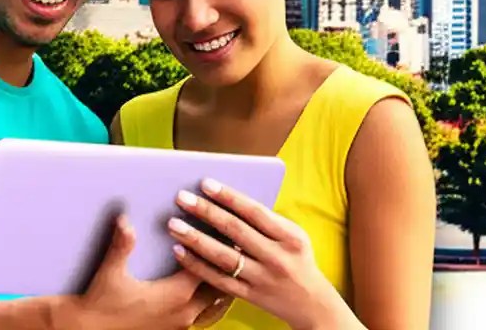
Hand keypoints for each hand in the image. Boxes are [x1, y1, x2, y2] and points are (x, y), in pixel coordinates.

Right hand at [56, 214, 218, 329]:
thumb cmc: (101, 302)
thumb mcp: (111, 272)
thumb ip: (122, 244)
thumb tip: (125, 219)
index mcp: (176, 295)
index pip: (208, 267)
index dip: (220, 247)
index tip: (230, 231)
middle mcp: (184, 312)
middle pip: (219, 286)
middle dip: (226, 265)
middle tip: (236, 244)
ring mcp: (180, 324)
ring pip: (212, 303)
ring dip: (219, 282)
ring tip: (227, 263)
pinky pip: (201, 313)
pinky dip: (207, 298)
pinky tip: (205, 287)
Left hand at [166, 178, 356, 329]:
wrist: (312, 303)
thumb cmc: (297, 259)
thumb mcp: (293, 235)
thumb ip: (266, 221)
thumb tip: (226, 199)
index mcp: (290, 237)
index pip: (255, 211)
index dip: (229, 196)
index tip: (205, 183)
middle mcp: (276, 257)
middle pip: (235, 231)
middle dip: (206, 212)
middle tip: (181, 198)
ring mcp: (262, 279)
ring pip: (223, 257)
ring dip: (196, 239)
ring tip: (173, 224)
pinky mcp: (250, 296)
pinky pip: (218, 279)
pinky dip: (197, 265)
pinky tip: (179, 251)